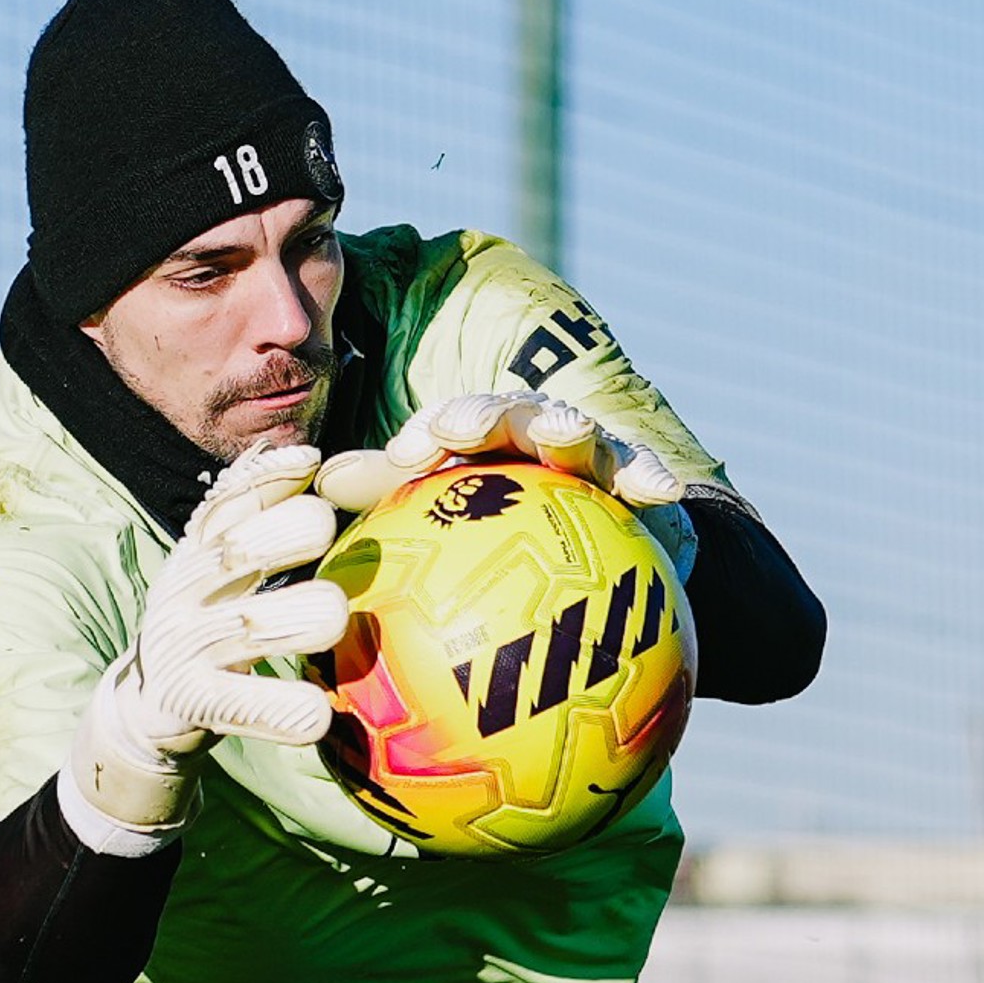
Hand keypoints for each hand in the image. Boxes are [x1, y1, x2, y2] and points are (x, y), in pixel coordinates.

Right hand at [65, 442, 350, 838]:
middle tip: (332, 544)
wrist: (146, 705)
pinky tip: (318, 712)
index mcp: (201, 550)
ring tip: (333, 622)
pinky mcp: (191, 700)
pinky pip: (244, 702)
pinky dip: (286, 708)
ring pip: (252, 624)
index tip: (311, 463)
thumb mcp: (224, 565)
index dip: (271, 477)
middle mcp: (186, 589)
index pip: (231, 499)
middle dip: (292, 536)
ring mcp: (186, 645)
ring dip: (306, 619)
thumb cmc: (211, 622)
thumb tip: (308, 456)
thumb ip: (261, 517)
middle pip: (238, 549)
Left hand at [315, 390, 685, 511]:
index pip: (452, 426)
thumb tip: (322, 484)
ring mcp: (585, 451)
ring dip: (570, 428)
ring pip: (576, 431)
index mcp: (483, 443)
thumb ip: (387, 496)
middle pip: (509, 414)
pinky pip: (642, 473)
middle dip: (487, 414)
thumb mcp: (439, 518)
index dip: (430, 431)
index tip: (408, 455)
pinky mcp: (634, 475)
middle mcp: (532, 436)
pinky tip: (661, 491)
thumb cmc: (501, 537)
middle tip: (459, 431)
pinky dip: (651, 475)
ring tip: (568, 434)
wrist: (592, 568)